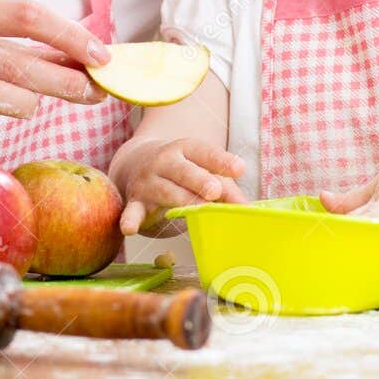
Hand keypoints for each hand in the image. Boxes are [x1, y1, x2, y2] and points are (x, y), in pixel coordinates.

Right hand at [119, 138, 246, 234]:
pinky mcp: (135, 201)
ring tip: (193, 209)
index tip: (239, 169)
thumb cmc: (181, 170)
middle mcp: (165, 161)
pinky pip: (132, 211)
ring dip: (179, 199)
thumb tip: (249, 211)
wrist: (135, 162)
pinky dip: (130, 219)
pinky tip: (129, 229)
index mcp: (186, 149)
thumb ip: (227, 189)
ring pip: (165, 190)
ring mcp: (148, 180)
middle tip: (215, 190)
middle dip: (199, 180)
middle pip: (184, 170)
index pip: (205, 152)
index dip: (222, 161)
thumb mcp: (202, 171)